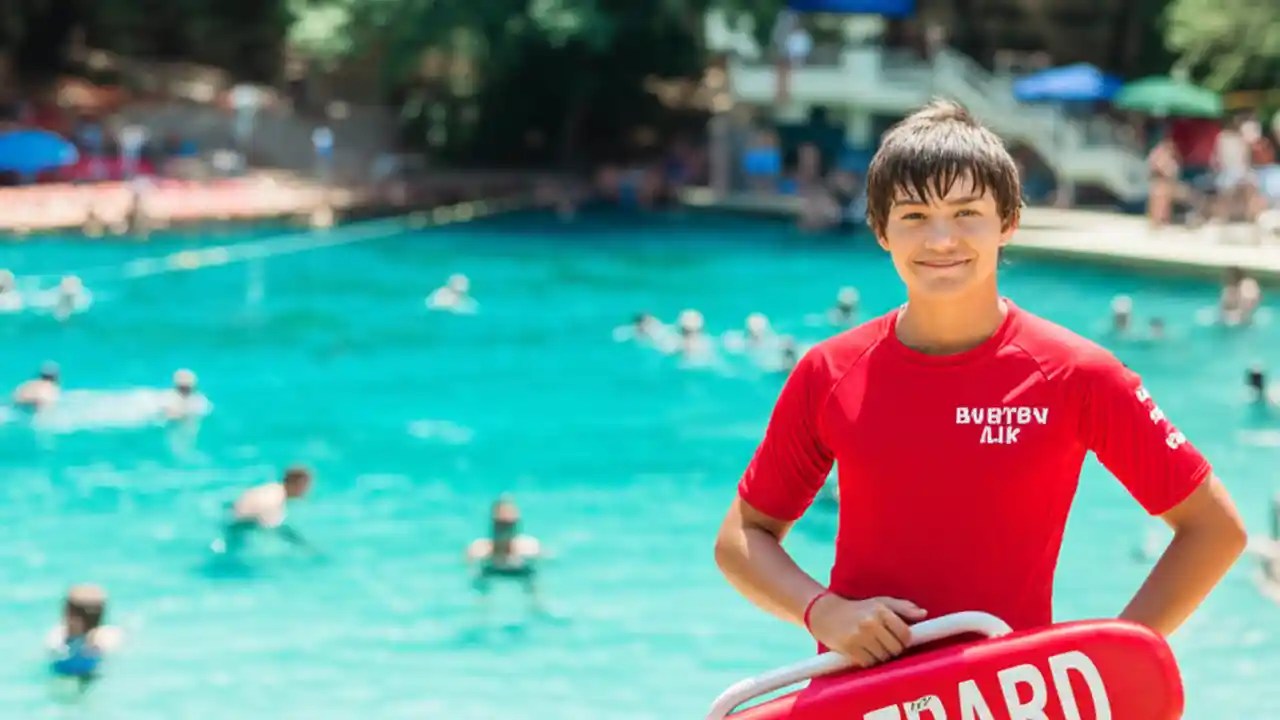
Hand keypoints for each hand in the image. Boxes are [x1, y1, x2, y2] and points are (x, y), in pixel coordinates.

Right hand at [806, 594, 926, 667]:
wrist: (825, 613)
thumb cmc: (858, 608)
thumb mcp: (880, 602)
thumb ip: (904, 607)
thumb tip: (924, 614)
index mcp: (880, 610)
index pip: (905, 634)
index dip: (904, 640)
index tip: (897, 638)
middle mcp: (870, 622)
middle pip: (895, 649)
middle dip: (892, 649)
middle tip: (883, 642)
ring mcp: (859, 636)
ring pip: (883, 658)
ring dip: (880, 656)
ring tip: (872, 646)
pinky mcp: (849, 648)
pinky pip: (869, 663)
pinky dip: (868, 660)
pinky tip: (863, 651)